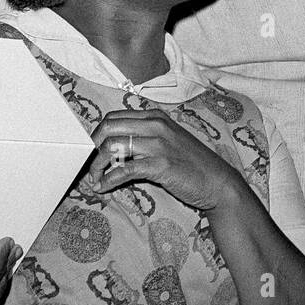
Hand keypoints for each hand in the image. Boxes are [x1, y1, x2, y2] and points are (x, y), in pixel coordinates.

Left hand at [87, 109, 241, 211]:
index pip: (113, 118)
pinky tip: (104, 187)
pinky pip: (124, 169)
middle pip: (108, 128)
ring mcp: (158, 144)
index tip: (89, 152)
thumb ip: (143, 138)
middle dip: (90, 148)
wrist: (216, 181)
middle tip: (88, 166)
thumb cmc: (190, 163)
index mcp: (155, 117)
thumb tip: (111, 148)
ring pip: (112, 147)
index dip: (95, 135)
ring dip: (96, 166)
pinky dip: (108, 180)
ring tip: (94, 179)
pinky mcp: (160, 164)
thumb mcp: (167, 142)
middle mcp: (155, 125)